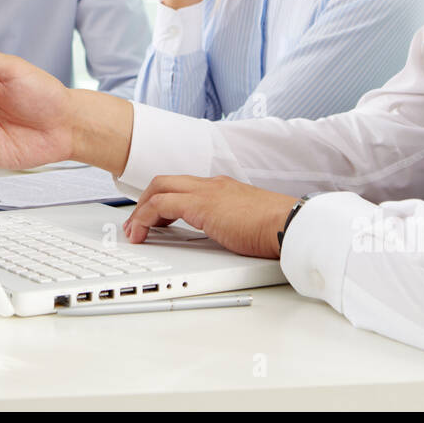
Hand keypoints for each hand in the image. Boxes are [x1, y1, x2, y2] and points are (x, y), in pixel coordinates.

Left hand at [123, 175, 297, 258]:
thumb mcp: (249, 224)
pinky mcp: (200, 205)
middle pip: (164, 182)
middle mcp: (212, 185)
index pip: (184, 186)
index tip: (154, 219)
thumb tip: (227, 240)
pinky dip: (144, 219)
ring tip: (133, 233)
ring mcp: (205, 192)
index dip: (163, 200)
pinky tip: (141, 236)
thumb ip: (233, 225)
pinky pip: (160, 205)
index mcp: (223, 188)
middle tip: (135, 225)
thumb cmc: (278, 228)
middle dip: (144, 202)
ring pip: (158, 189)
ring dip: (140, 211)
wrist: (290, 224)